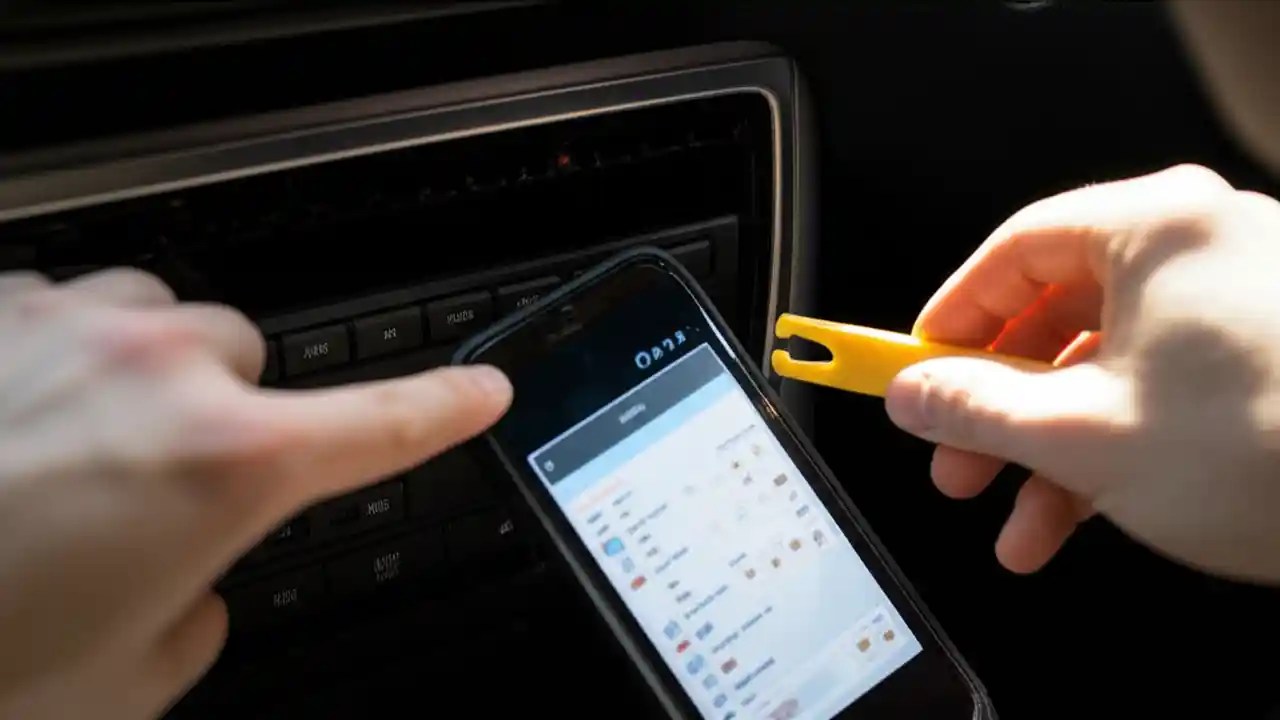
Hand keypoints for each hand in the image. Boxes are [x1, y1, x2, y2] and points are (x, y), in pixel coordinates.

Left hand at [0, 269, 511, 719]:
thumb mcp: (129, 678)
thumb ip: (198, 615)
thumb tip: (186, 584)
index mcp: (221, 463)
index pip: (378, 425)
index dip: (443, 409)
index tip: (481, 390)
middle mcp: (150, 369)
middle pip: (241, 358)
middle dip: (216, 414)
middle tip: (145, 496)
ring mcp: (63, 324)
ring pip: (151, 321)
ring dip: (134, 379)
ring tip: (63, 463)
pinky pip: (61, 313)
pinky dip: (53, 362)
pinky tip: (10, 432)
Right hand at [883, 164, 1279, 583]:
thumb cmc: (1270, 445)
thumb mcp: (1080, 434)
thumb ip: (975, 407)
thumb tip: (913, 394)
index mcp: (1155, 228)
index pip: (1012, 252)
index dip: (949, 318)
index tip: (911, 365)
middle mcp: (1203, 248)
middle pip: (1056, 318)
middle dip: (997, 407)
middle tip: (955, 458)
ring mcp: (1244, 303)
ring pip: (1108, 368)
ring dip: (1050, 450)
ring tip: (1017, 522)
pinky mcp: (1271, 360)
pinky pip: (1162, 392)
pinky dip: (1112, 452)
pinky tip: (1077, 519)